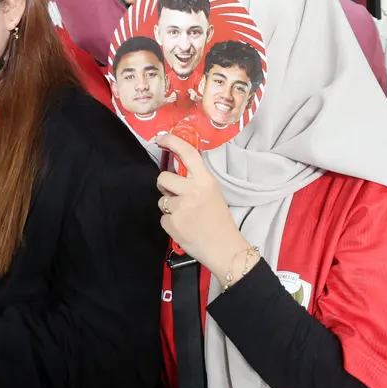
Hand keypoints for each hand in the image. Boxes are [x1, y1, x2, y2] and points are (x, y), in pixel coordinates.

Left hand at [154, 133, 250, 276]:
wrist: (225, 249)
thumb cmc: (220, 220)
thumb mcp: (213, 193)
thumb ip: (195, 180)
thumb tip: (175, 170)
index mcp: (205, 181)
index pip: (187, 154)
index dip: (172, 142)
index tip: (161, 139)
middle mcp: (192, 191)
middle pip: (163, 177)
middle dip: (165, 185)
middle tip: (175, 194)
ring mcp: (181, 208)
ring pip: (161, 199)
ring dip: (169, 206)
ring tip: (185, 215)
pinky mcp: (172, 223)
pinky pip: (163, 217)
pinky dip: (170, 222)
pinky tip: (184, 227)